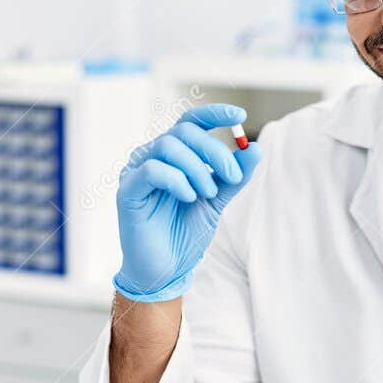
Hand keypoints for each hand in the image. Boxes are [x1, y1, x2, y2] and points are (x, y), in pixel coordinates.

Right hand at [113, 104, 262, 301]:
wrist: (167, 269)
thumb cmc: (186, 232)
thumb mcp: (217, 200)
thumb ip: (234, 176)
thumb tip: (254, 148)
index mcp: (175, 155)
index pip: (191, 121)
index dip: (214, 113)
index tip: (239, 117)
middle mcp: (153, 156)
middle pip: (184, 131)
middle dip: (214, 151)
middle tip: (231, 176)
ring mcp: (137, 170)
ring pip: (169, 145)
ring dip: (197, 169)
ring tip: (207, 195)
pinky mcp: (127, 189)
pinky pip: (153, 169)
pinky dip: (177, 180)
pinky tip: (189, 197)